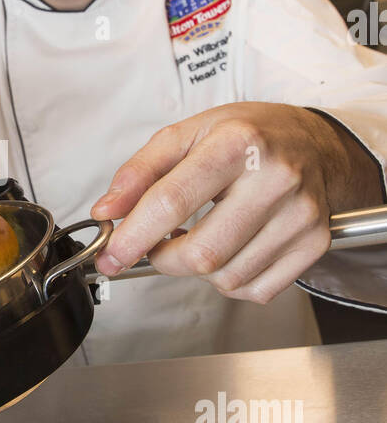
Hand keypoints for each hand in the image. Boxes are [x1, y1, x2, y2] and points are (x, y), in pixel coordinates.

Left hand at [89, 102, 382, 302]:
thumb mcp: (187, 133)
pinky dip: (230, 280)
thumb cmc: (246, 137)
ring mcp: (300, 214)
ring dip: (199, 269)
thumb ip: (139, 172)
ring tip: (202, 237)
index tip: (111, 256)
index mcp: (238, 143)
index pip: (172, 202)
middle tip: (158, 244)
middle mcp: (276, 178)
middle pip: (202, 253)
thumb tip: (107, 211)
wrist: (312, 142)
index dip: (133, 237)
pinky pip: (256, 289)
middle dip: (164, 259)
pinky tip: (231, 249)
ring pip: (227, 277)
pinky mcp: (315, 243)